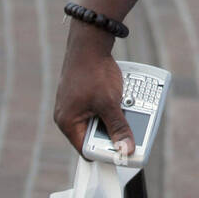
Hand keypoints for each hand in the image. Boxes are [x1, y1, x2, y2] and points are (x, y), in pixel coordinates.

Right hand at [53, 27, 135, 160]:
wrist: (90, 42)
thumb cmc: (94, 71)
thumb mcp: (110, 103)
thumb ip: (118, 128)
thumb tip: (126, 149)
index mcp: (68, 122)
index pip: (87, 150)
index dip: (107, 153)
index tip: (124, 155)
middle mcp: (68, 116)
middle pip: (94, 136)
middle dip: (113, 133)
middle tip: (130, 131)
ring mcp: (75, 105)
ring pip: (99, 122)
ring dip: (114, 119)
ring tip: (125, 110)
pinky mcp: (82, 97)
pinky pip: (99, 109)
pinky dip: (111, 108)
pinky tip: (121, 100)